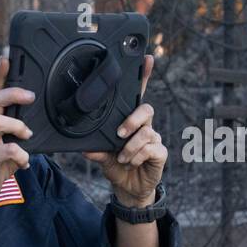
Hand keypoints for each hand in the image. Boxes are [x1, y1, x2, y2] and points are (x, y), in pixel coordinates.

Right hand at [0, 51, 34, 209]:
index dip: (0, 74)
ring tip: (26, 135)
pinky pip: (5, 151)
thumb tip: (40, 121)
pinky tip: (24, 162)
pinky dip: (20, 156)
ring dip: (17, 126)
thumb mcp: (12, 143)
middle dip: (13, 93)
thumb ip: (22, 131)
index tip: (7, 57)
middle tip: (30, 97)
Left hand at [83, 52, 166, 205]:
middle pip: (146, 109)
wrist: (128, 188)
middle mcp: (144, 127)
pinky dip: (138, 155)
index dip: (144, 77)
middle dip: (133, 120)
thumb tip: (86, 147)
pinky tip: (131, 162)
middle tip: (120, 133)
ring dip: (131, 146)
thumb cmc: (117, 166)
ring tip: (122, 157)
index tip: (148, 58)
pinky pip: (152, 148)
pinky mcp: (160, 153)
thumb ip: (96, 150)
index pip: (138, 96)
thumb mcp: (102, 157)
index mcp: (130, 121)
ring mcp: (153, 139)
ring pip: (147, 132)